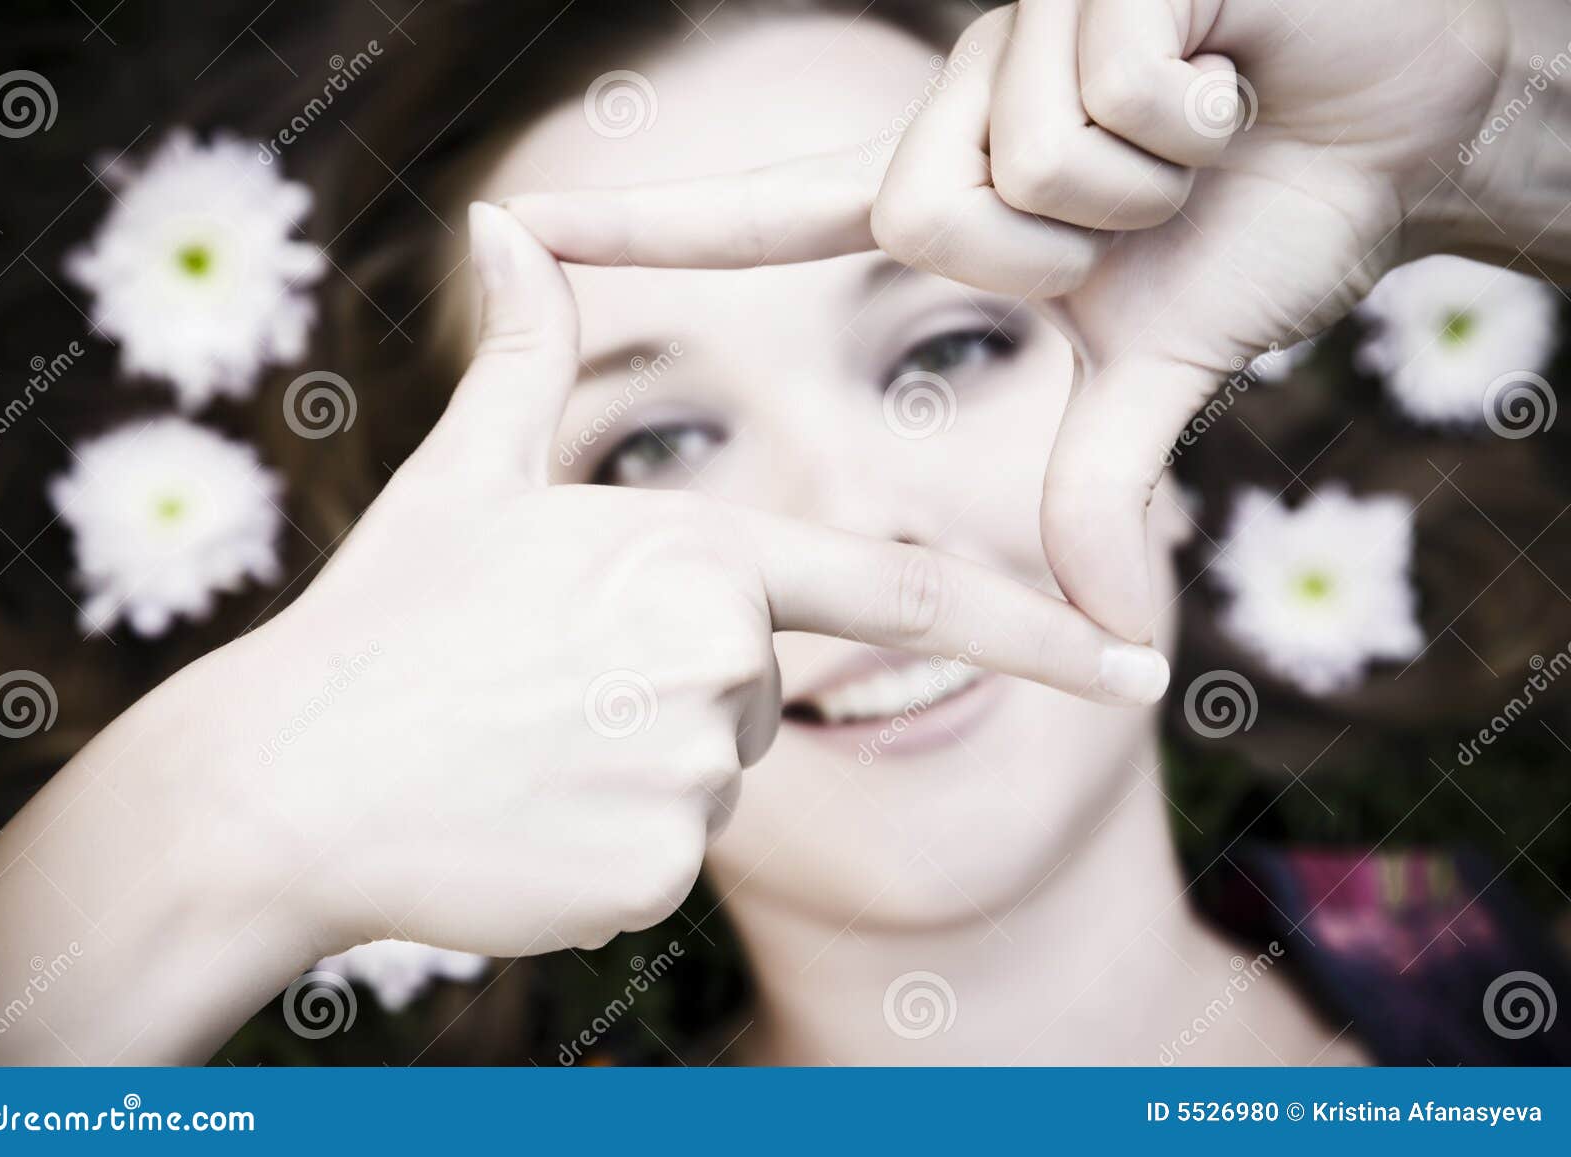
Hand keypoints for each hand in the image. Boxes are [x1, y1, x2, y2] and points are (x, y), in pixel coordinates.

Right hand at [226, 202, 1168, 960]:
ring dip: (641, 761)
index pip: (906, 594)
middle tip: (551, 685)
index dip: (1041, 634)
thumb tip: (511, 228)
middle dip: (685, 687)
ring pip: (716, 774)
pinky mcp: (654, 877)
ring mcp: (690, 782)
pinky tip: (519, 815)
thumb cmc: (385, 621)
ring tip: (521, 745)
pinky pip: (667, 856)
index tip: (1142, 667)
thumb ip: (529, 360)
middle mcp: (717, 662)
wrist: (283, 785)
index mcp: (699, 553)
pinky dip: (609, 840)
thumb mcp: (467, 479)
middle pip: (761, 688)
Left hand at [504, 0, 1509, 641]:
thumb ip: (1099, 480)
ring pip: (1016, 167)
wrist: (1411, 100)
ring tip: (1205, 120)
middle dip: (1071, 243)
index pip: (771, 222)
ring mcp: (1016, 27)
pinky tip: (1230, 57)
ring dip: (1150, 177)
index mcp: (958, 189)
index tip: (520, 233)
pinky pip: (1098, 96)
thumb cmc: (1281, 203)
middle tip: (1159, 187)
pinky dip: (1196, 107)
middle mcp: (960, 101)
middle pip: (923, 221)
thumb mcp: (1165, 362)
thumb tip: (1111, 640)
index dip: (647, 234)